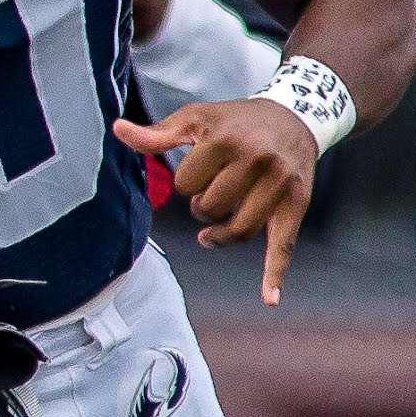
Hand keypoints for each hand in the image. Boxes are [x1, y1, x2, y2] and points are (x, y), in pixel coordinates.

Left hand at [115, 97, 321, 302]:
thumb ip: (158, 133)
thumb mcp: (196, 118)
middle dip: (203, 205)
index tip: (198, 171)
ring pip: (239, 231)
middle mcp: (257, 161)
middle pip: (211, 208)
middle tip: (210, 193)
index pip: (187, 183)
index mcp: (226, 140)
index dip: (186, 183)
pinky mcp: (297, 204)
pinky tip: (269, 299)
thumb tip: (119, 130)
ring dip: (220, 235)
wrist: (295, 118)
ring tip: (213, 228)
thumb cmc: (235, 120)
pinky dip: (274, 273)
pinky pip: (283, 244)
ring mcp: (280, 185)